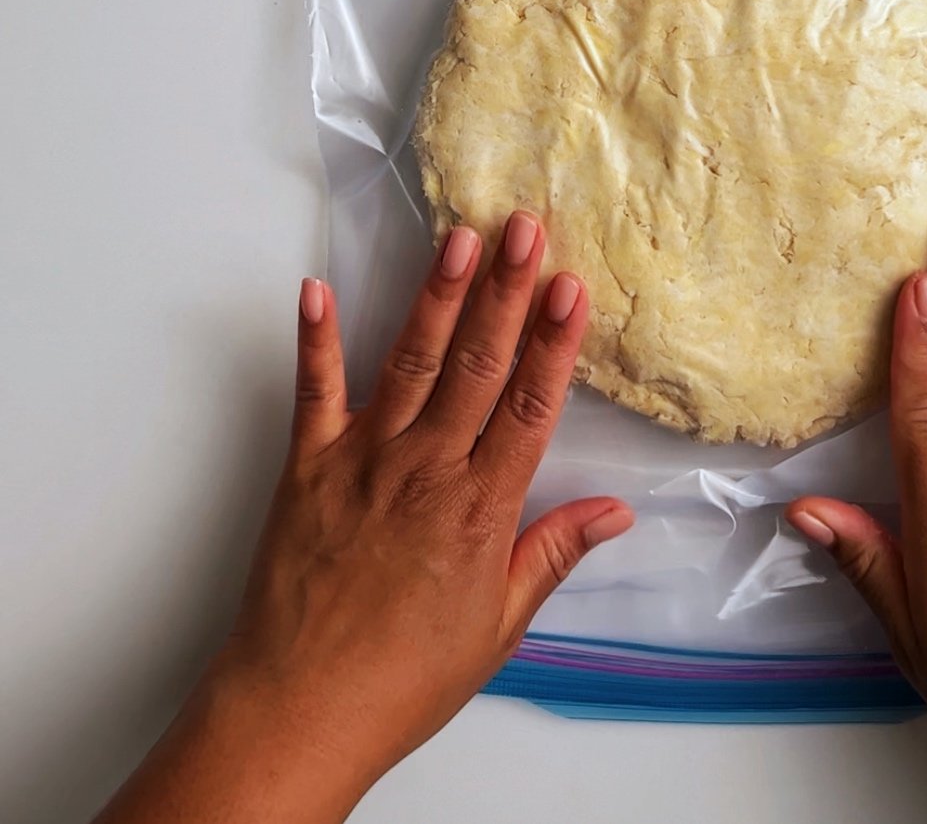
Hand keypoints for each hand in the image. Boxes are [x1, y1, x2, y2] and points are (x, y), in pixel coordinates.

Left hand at [95, 211, 632, 823]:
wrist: (298, 710)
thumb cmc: (404, 676)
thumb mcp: (499, 625)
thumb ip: (554, 553)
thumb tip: (616, 512)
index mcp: (479, 510)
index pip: (528, 407)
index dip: (553, 343)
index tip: (571, 287)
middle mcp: (425, 471)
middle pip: (476, 366)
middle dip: (504, 291)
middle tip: (524, 228)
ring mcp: (362, 461)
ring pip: (410, 363)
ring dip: (436, 296)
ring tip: (459, 238)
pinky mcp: (307, 466)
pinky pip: (313, 392)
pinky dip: (316, 339)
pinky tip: (318, 289)